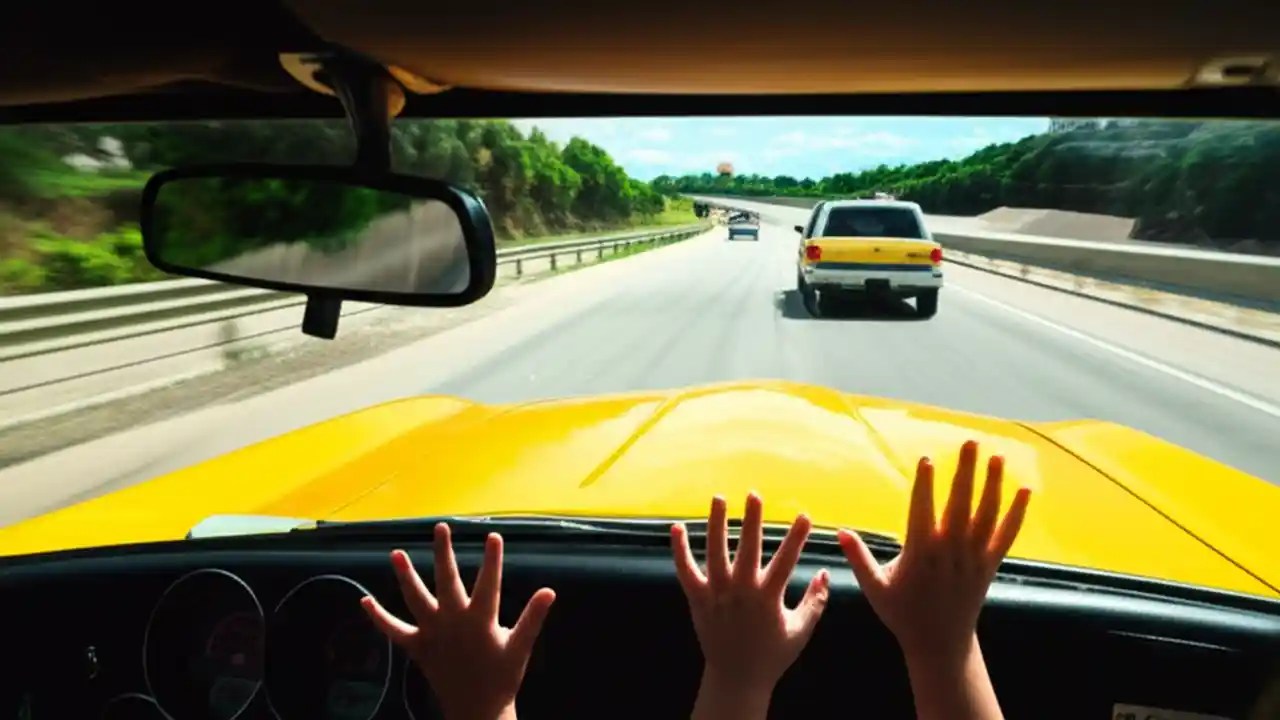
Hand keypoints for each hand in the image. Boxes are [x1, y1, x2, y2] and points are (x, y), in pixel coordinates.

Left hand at [361, 523, 555, 719]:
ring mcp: (432, 634)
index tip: (493, 535)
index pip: (489, 583)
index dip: (492, 559)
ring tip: (396, 553)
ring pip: (416, 599)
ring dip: (406, 576)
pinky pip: (394, 631)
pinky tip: (365, 600)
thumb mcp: (521, 647)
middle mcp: (453, 622)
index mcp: (480, 621)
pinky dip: (378, 617)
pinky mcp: (417, 647)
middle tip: (441, 527)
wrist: (477, 710)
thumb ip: (533, 618)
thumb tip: (549, 591)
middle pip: (447, 580)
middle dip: (444, 552)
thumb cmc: (502, 677)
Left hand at [672, 493, 829, 713]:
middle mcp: (741, 592)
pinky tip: (677, 527)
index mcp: (768, 598)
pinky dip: (680, 550)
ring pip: (714, 553)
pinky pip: (686, 571)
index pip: (785, 561)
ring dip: (716, 524)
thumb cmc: (773, 655)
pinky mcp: (697, 599)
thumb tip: (826, 573)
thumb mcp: (801, 631)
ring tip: (718, 498)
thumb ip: (816, 601)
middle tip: (754, 494)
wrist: (737, 678)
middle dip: (751, 520)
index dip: (796, 537)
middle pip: (747, 549)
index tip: (804, 515)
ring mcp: (717, 594)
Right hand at [838, 440, 1030, 661]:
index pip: (923, 510)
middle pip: (960, 504)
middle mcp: (950, 551)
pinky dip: (1017, 514)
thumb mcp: (875, 588)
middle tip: (970, 443)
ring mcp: (973, 558)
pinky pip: (1006, 536)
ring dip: (993, 484)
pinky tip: (1025, 491)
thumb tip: (841, 532)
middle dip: (966, 472)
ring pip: (986, 515)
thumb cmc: (903, 613)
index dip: (925, 484)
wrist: (940, 643)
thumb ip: (859, 558)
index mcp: (921, 553)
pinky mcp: (989, 566)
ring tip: (996, 457)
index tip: (927, 460)